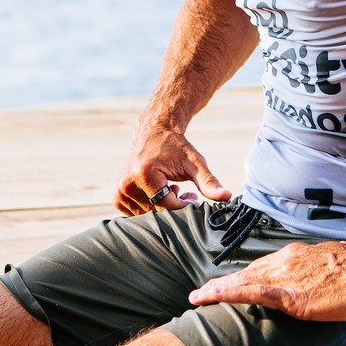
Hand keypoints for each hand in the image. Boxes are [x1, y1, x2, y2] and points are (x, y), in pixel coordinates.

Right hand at [114, 120, 231, 215]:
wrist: (153, 131)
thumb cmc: (176, 147)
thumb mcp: (195, 163)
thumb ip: (209, 182)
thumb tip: (227, 196)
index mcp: (145, 174)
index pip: (168, 205)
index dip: (184, 204)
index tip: (193, 196)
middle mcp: (128, 183)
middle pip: (158, 211)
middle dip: (175, 206)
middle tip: (184, 192)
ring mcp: (121, 190)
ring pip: (149, 214)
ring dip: (163, 207)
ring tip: (171, 189)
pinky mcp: (118, 195)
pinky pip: (138, 213)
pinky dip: (151, 207)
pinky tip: (158, 192)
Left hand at [188, 240, 345, 320]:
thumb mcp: (333, 268)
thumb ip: (316, 273)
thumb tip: (313, 280)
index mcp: (296, 257)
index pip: (262, 268)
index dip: (242, 276)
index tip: (225, 283)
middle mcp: (286, 263)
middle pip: (247, 273)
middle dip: (222, 284)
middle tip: (201, 293)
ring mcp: (286, 277)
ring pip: (243, 281)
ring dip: (219, 289)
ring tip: (199, 297)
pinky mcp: (290, 295)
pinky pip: (253, 293)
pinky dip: (230, 293)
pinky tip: (215, 296)